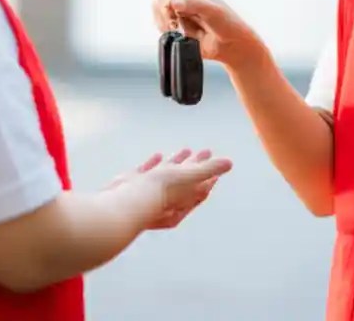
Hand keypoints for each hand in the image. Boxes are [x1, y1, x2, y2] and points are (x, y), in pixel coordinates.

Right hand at [106, 148, 231, 229]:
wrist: (124, 203)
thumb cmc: (158, 193)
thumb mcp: (189, 177)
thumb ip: (208, 169)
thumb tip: (229, 163)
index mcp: (183, 202)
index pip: (202, 190)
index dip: (211, 177)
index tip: (217, 166)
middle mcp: (168, 202)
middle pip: (187, 182)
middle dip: (197, 166)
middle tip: (205, 152)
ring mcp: (150, 195)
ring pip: (168, 177)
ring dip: (178, 163)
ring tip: (186, 151)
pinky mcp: (134, 188)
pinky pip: (148, 174)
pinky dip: (155, 164)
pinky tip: (158, 157)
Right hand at [151, 0, 266, 70]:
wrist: (232, 45)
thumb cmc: (228, 24)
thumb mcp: (213, 11)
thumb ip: (193, 4)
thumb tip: (173, 3)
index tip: (168, 9)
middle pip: (157, 1)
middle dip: (162, 13)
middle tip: (173, 23)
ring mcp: (177, 15)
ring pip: (157, 16)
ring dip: (164, 24)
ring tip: (180, 30)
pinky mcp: (176, 29)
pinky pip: (162, 29)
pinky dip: (167, 33)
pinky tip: (180, 36)